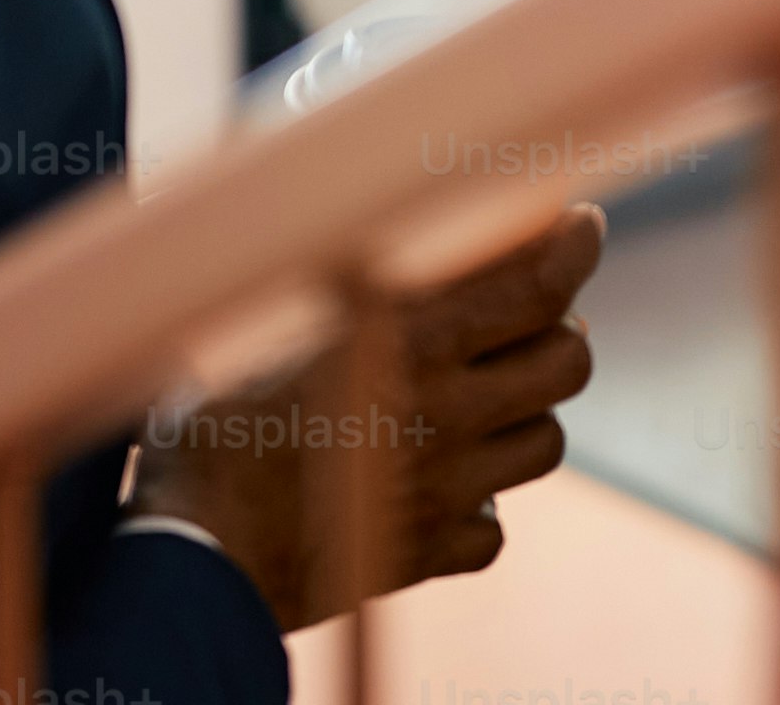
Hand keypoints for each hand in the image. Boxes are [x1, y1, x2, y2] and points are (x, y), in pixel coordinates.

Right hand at [127, 204, 600, 624]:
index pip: (540, 281)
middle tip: (534, 319)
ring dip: (528, 415)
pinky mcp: (426, 555)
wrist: (194, 551)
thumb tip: (376, 225)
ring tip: (489, 399)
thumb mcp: (274, 321)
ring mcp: (445, 488)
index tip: (585, 224)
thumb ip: (344, 282)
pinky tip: (443, 488)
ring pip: (545, 444)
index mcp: (411, 339)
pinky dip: (480, 507)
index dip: (577, 245)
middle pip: (567, 362)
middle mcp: (446, 410)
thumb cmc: (214, 424)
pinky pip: (492, 530)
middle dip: (562, 333)